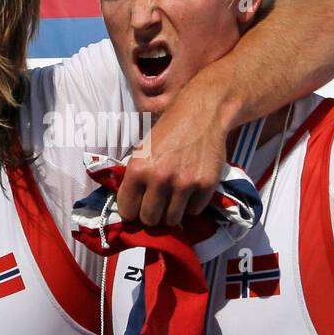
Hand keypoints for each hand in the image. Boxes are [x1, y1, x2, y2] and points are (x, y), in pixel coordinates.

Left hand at [116, 87, 226, 227]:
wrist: (202, 114)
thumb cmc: (168, 132)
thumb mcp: (142, 151)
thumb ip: (135, 179)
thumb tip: (130, 209)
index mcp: (139, 169)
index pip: (127, 210)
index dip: (132, 210)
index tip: (137, 207)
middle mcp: (160, 178)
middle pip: (150, 219)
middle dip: (152, 214)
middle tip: (158, 204)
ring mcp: (184, 184)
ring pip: (172, 220)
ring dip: (172, 212)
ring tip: (175, 197)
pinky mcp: (206, 186)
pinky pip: (194, 211)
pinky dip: (192, 205)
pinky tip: (191, 190)